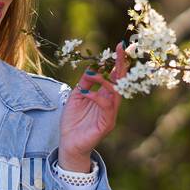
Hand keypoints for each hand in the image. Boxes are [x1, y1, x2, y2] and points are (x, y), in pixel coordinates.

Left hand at [59, 41, 128, 171]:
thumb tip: (92, 67)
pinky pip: (106, 107)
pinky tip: (86, 93)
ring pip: (115, 94)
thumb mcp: (76, 97)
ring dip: (106, 81)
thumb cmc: (73, 121)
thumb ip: (84, 83)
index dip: (118, 62)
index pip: (114, 76)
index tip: (120, 46)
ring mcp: (110, 114)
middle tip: (121, 50)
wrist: (68, 144)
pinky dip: (96, 97)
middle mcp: (110, 104)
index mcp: (104, 96)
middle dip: (121, 65)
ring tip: (95, 75)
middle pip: (120, 82)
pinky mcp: (106, 124)